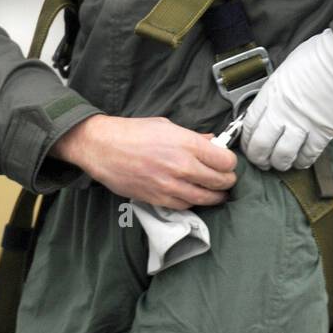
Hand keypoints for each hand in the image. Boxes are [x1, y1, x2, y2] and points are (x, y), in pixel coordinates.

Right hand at [49, 114, 237, 209]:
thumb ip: (192, 137)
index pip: (226, 161)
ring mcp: (171, 186)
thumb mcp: (166, 126)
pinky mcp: (159, 200)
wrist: (102, 148)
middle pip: (221, 182)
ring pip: (206, 199)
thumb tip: (211, 143)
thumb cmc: (132, 133)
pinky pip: (186, 206)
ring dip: (214, 196)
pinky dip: (193, 202)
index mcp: (187, 144)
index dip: (229, 163)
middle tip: (225, 178)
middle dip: (226, 181)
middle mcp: (182, 167)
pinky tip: (192, 195)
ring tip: (215, 191)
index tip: (226, 162)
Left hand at [240, 28, 332, 170]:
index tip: (249, 145)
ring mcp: (301, 123)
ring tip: (282, 163)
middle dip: (259, 158)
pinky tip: (302, 159)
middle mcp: (281, 111)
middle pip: (260, 145)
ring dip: (280, 164)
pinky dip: (303, 161)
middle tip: (263, 161)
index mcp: (271, 93)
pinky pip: (307, 155)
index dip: (246, 140)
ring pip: (281, 156)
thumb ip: (277, 90)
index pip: (249, 125)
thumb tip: (272, 105)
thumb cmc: (319, 56)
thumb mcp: (286, 70)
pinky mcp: (322, 132)